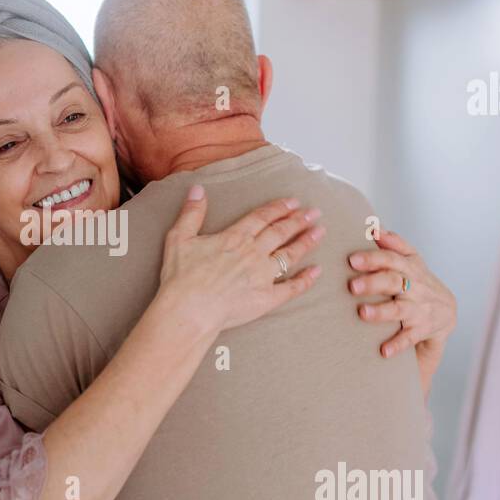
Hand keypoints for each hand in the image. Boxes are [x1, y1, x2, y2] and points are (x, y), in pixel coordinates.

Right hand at [157, 184, 323, 337]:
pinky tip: (317, 271)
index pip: (262, 217)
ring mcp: (262, 276)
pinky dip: (306, 279)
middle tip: (315, 213)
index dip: (279, 208)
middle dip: (299, 221)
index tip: (294, 202)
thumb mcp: (179, 238)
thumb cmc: (181, 277)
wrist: (189, 310)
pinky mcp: (266, 298)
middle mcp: (253, 253)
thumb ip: (191, 213)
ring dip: (306, 242)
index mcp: (234, 237)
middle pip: (281, 232)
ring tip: (320, 232)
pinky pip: (291, 288)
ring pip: (290, 255)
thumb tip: (198, 189)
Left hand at [347, 229, 455, 381]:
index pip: (392, 259)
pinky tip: (383, 351)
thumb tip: (373, 226)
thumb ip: (394, 244)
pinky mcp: (424, 330)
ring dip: (381, 312)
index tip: (352, 259)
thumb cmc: (419, 283)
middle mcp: (417, 287)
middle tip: (352, 285)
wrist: (447, 313)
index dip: (373, 258)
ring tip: (362, 313)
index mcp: (411, 267)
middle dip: (373, 282)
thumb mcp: (411, 261)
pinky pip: (410, 338)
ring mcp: (421, 309)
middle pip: (395, 281)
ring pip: (401, 310)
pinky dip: (397, 344)